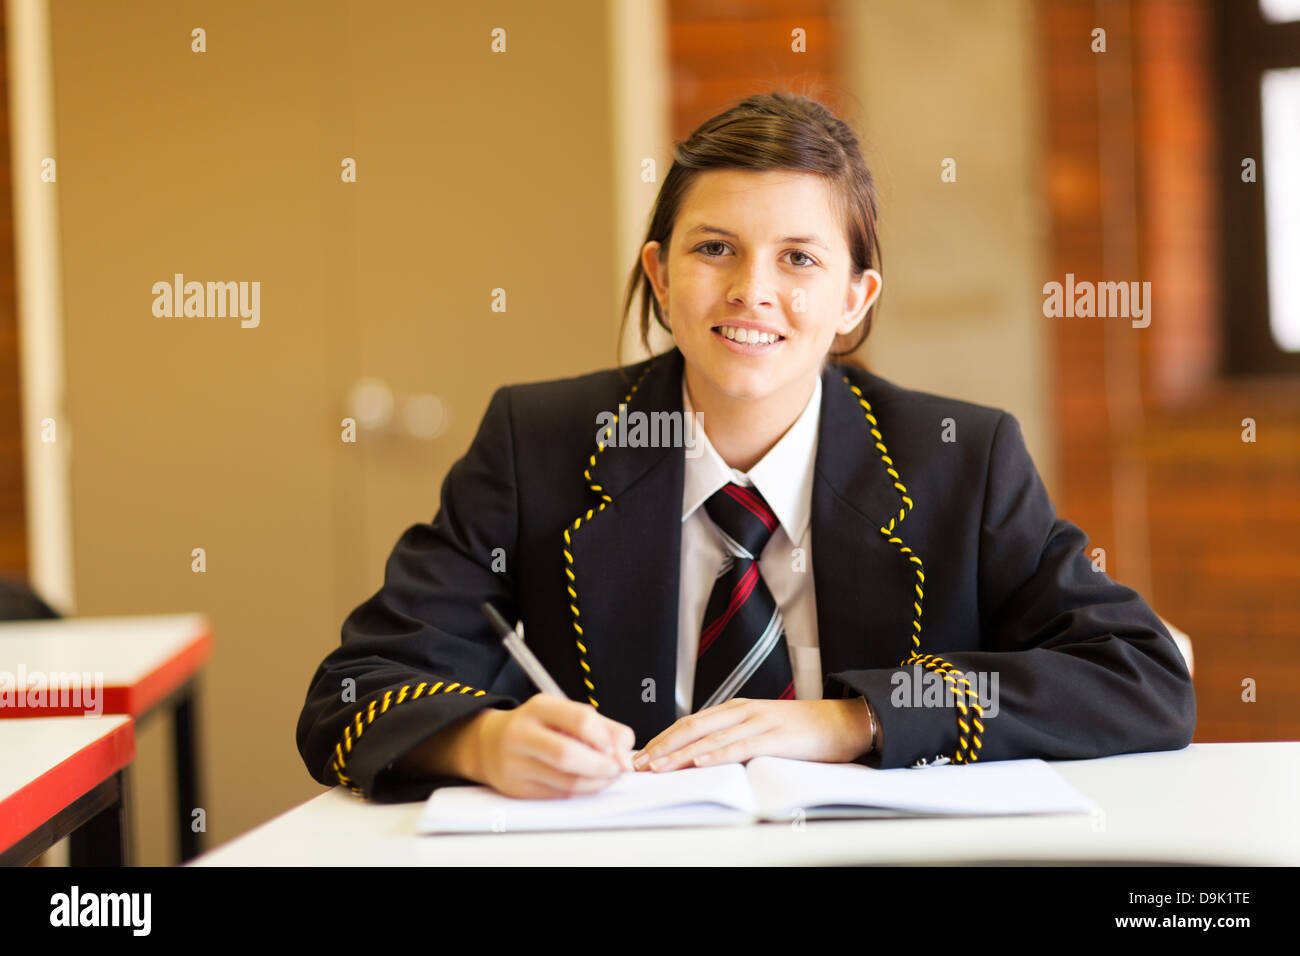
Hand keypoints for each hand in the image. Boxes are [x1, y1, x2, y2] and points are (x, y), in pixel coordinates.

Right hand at [475, 694, 636, 798]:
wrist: (489, 743)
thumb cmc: (538, 727)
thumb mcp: (566, 714)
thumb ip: (602, 726)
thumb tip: (626, 749)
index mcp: (540, 707)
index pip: (580, 720)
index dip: (606, 738)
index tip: (618, 748)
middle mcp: (522, 733)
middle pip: (568, 754)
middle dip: (602, 766)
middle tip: (617, 769)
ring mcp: (516, 763)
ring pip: (566, 780)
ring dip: (597, 782)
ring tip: (608, 777)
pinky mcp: (517, 789)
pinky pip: (559, 795)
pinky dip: (582, 792)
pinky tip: (590, 784)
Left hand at [631, 698, 873, 771]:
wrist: (844, 721)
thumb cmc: (803, 730)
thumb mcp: (761, 729)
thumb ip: (734, 737)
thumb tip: (701, 756)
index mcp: (736, 709)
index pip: (690, 723)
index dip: (663, 739)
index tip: (641, 756)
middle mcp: (742, 711)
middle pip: (692, 727)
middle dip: (662, 747)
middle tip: (638, 764)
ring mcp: (758, 722)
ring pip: (710, 737)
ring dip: (680, 753)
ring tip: (658, 766)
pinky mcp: (776, 736)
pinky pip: (741, 746)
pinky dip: (717, 754)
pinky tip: (700, 761)